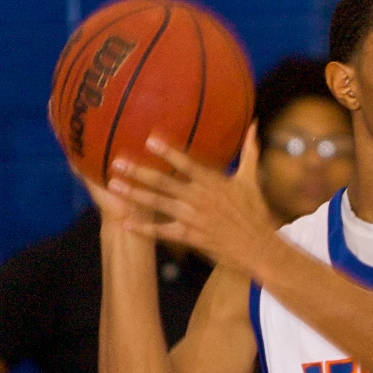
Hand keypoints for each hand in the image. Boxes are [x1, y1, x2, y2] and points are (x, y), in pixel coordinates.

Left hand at [106, 123, 275, 270]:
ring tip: (114, 186)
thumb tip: (253, 125)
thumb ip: (250, 151)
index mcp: (214, 183)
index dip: (168, 152)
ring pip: (159, 204)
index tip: (149, 140)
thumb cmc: (255, 212)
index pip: (187, 164)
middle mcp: (200, 199)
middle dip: (139, 172)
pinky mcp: (191, 237)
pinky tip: (126, 223)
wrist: (258, 247)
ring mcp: (194, 219)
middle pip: (164, 183)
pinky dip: (144, 228)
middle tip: (117, 162)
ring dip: (135, 195)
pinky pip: (163, 231)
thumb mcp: (252, 180)